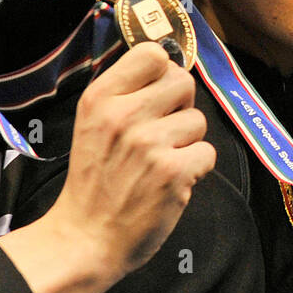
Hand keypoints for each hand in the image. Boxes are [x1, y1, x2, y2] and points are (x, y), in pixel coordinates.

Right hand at [0, 42, 215, 292]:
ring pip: (198, 121)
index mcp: (100, 98)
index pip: (152, 54)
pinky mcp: (174, 172)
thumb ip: (126, 92)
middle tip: (159, 134)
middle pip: (184, 83)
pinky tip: (170, 182)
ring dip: (186, 142)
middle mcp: (123, 115)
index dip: (164, 73)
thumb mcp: (93, 124)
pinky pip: (208, 153)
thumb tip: (170, 62)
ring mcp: (149, 144)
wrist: (85, 238)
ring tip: (158, 163)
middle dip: (179, 108)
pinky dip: (196, 170)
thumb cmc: (95, 181)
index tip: (156, 96)